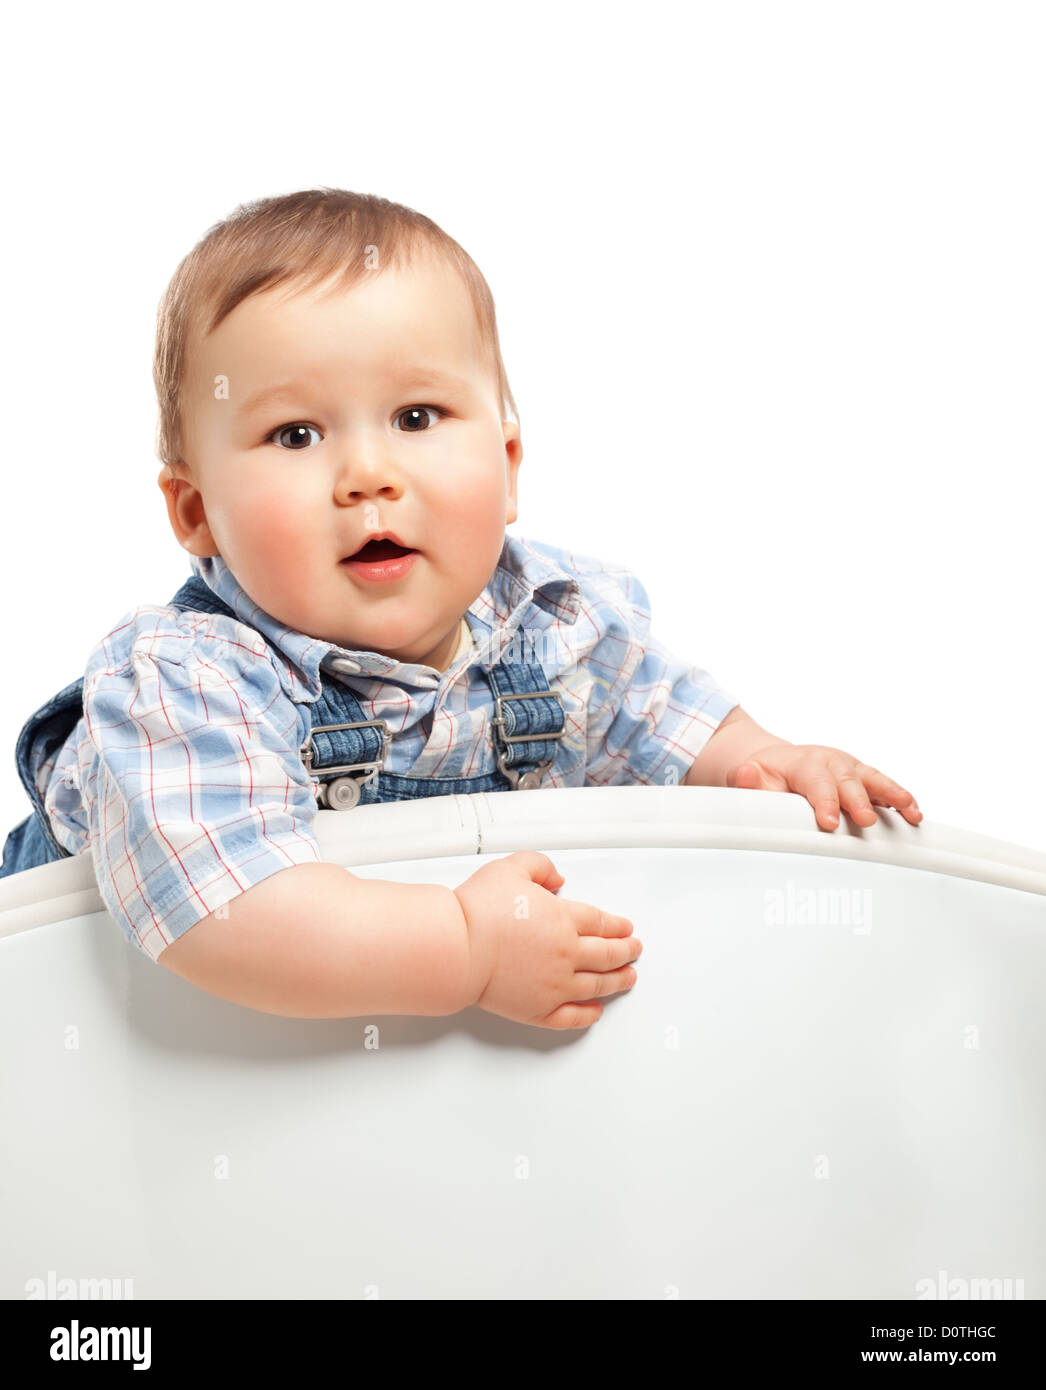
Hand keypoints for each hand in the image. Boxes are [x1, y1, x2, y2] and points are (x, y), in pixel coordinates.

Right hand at [453, 851, 641, 1029]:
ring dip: (617, 981)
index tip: (626, 928)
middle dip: (626, 951)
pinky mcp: (538, 1009)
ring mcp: (555, 985)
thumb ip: (540, 867)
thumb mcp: (511, 868)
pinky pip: (572, 1017)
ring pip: (597, 985)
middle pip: (607, 954)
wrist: (458, 948)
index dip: (617, 925)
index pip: (601, 923)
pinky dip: (588, 1015)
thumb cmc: (478, 911)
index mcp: (563, 920)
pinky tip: (596, 1012)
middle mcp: (566, 954)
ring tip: (628, 979)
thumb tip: (557, 879)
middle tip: (635, 950)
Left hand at [729, 744, 921, 831]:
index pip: (815, 781)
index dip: (823, 801)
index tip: (829, 822)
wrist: (777, 762)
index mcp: (803, 762)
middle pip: (847, 780)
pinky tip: (915, 815)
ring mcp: (851, 769)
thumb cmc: (767, 776)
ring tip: (909, 810)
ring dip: (892, 795)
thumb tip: (744, 775)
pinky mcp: (864, 779)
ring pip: (874, 779)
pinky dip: (902, 799)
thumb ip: (748, 781)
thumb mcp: (752, 777)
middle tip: (865, 820)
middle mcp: (830, 762)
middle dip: (858, 800)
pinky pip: (885, 788)